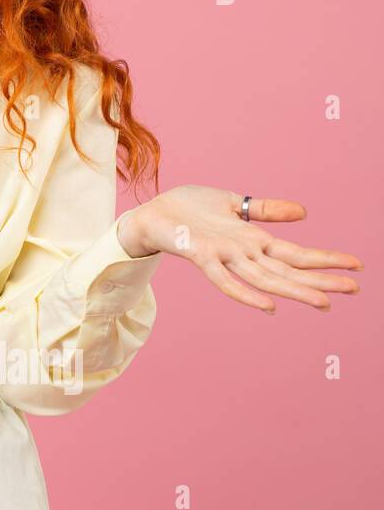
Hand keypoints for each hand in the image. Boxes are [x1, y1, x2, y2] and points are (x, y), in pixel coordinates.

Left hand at [122, 185, 362, 313]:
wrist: (151, 212)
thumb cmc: (189, 208)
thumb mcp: (232, 203)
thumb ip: (265, 210)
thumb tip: (304, 212)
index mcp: (253, 239)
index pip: (296, 253)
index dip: (325, 260)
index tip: (357, 266)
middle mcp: (243, 252)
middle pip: (288, 270)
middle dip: (321, 280)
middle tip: (354, 289)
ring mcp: (223, 256)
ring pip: (264, 278)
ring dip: (294, 290)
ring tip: (323, 301)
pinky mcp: (200, 255)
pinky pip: (224, 279)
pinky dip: (245, 293)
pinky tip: (267, 306)